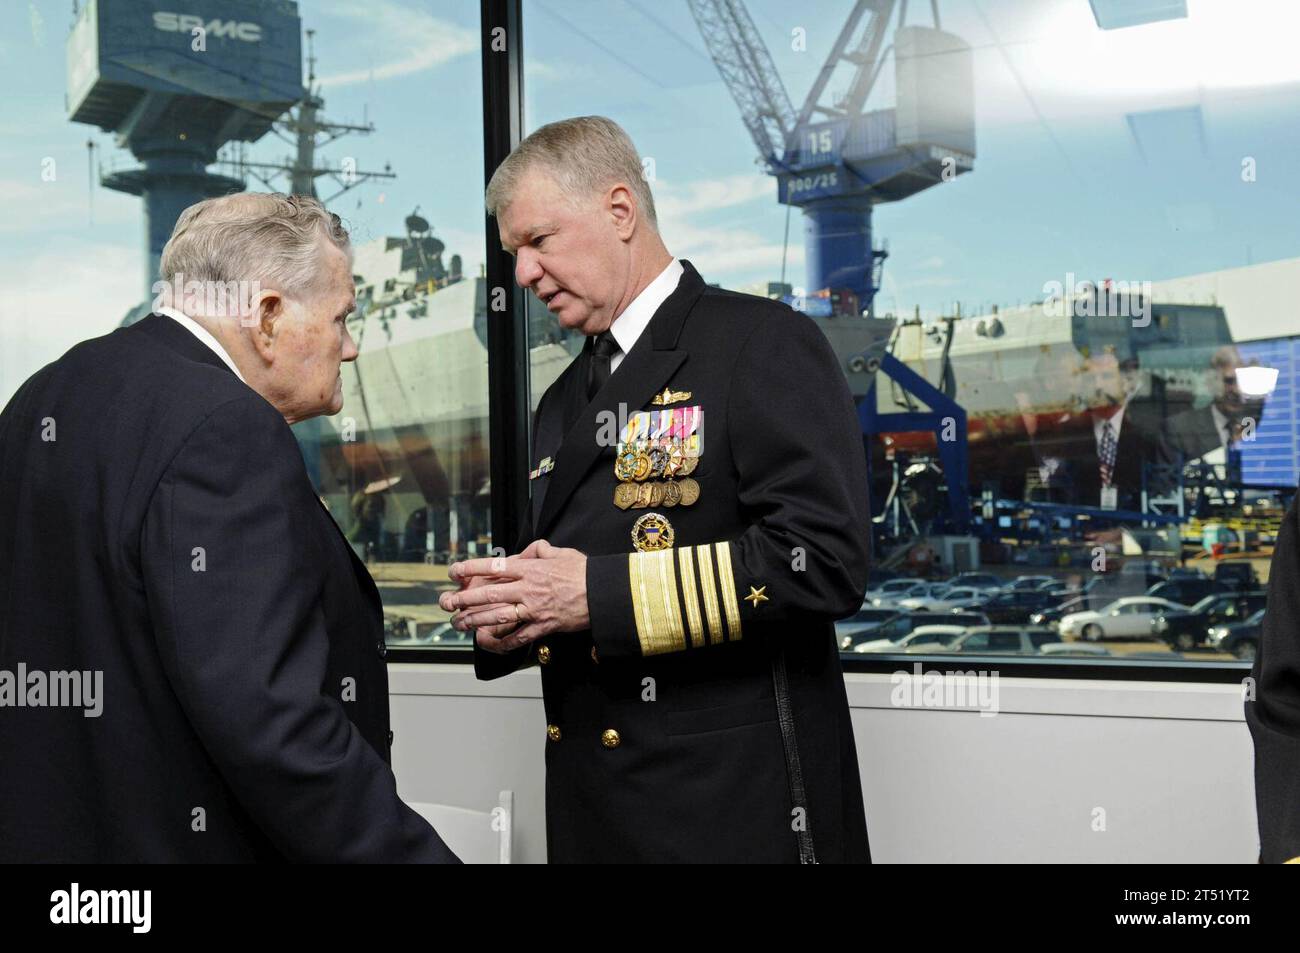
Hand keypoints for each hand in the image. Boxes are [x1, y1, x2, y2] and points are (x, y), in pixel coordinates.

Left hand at [439, 540, 587, 652]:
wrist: (604, 593)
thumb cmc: (585, 572)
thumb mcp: (562, 553)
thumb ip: (541, 550)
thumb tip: (530, 549)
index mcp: (531, 568)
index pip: (494, 566)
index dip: (471, 568)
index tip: (454, 571)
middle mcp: (528, 588)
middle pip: (490, 593)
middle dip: (464, 599)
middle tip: (447, 603)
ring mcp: (534, 609)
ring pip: (498, 615)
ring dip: (475, 620)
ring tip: (458, 623)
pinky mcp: (543, 626)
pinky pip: (519, 636)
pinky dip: (502, 641)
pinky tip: (488, 643)